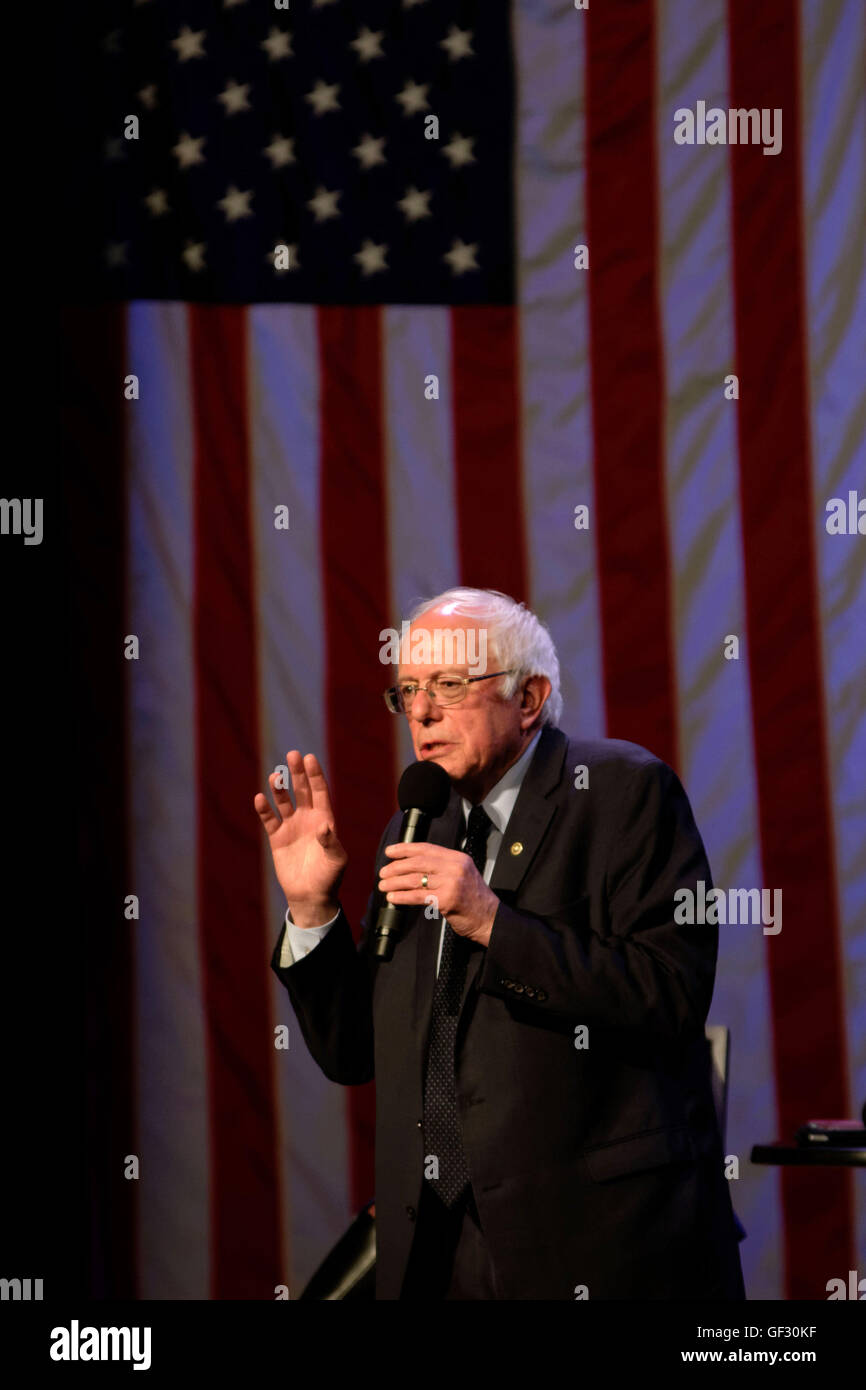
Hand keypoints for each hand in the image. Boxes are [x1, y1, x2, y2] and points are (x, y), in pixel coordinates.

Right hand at [254, 751, 346, 925]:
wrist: (310, 895)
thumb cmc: (329, 877)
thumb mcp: (336, 860)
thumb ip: (331, 843)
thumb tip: (324, 827)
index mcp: (325, 819)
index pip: (320, 792)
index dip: (315, 775)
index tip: (310, 758)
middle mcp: (308, 818)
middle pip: (302, 790)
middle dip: (298, 773)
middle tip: (293, 754)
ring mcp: (291, 826)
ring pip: (284, 801)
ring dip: (279, 788)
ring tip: (274, 775)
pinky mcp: (277, 837)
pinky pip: (269, 819)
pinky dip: (264, 809)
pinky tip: (260, 798)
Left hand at [378, 842, 497, 946]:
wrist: (490, 920)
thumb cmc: (474, 901)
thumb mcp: (462, 875)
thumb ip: (442, 868)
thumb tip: (412, 866)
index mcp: (458, 858)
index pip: (426, 848)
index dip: (405, 849)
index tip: (390, 852)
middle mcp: (455, 867)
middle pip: (418, 862)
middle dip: (396, 867)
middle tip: (383, 872)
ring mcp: (452, 883)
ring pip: (415, 879)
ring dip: (395, 882)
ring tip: (384, 886)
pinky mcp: (447, 899)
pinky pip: (417, 896)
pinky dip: (402, 897)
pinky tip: (393, 898)